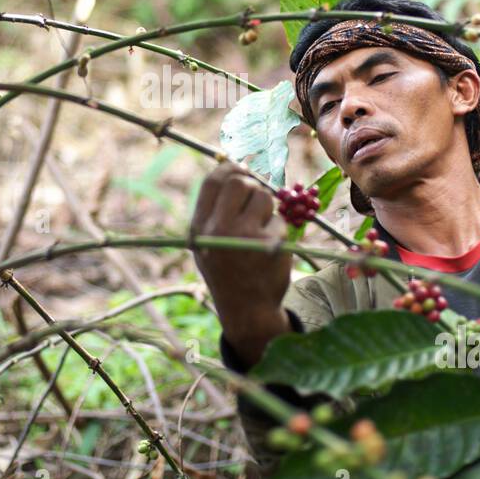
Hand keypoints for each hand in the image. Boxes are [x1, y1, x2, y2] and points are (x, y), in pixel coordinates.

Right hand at [191, 161, 292, 365]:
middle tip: (254, 201)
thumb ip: (214, 211)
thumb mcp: (207, 244)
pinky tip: (269, 248)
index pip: (212, 182)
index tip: (239, 168)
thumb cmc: (227, 271)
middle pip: (240, 182)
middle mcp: (220, 230)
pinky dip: (277, 229)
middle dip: (251, 186)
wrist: (247, 310)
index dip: (228, 168)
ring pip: (264, 197)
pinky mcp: (271, 243)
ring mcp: (246, 235)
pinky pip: (279, 219)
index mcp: (201, 228)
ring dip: (267, 208)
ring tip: (260, 229)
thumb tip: (235, 169)